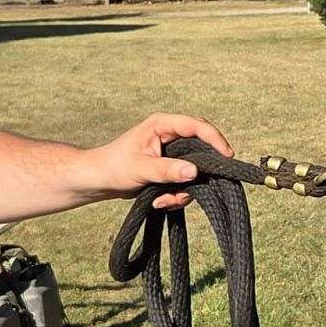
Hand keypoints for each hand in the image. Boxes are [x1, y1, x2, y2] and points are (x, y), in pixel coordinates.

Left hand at [78, 114, 233, 210]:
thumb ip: (167, 170)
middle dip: (198, 173)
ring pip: (195, 170)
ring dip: (183, 190)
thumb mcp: (141, 169)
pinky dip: (176, 195)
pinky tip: (158, 201)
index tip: (227, 156)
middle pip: (202, 148)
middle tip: (194, 188)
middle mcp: (171, 135)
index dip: (215, 139)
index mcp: (163, 125)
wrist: (98, 181)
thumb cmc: (113, 167)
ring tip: (162, 200)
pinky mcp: (171, 168)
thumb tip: (195, 171)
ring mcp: (172, 153)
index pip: (197, 126)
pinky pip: (186, 182)